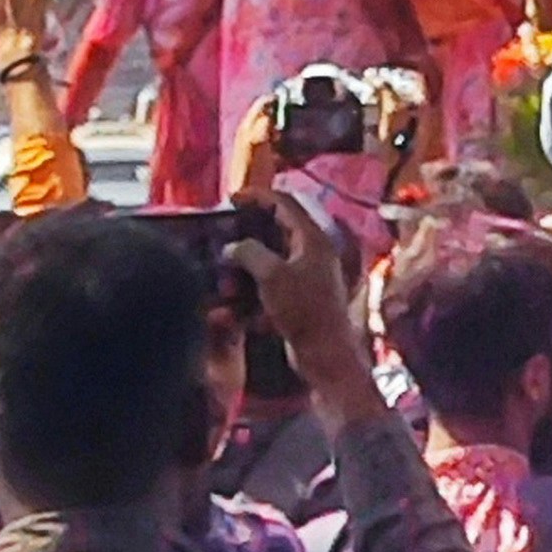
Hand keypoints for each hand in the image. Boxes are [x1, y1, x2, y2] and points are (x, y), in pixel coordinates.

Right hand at [236, 191, 373, 418]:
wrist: (325, 354)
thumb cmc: (303, 309)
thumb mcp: (272, 275)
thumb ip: (249, 252)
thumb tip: (231, 247)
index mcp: (312, 238)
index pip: (284, 202)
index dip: (257, 196)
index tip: (232, 199)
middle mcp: (313, 252)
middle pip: (277, 230)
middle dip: (248, 233)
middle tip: (225, 235)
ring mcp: (309, 276)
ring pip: (272, 259)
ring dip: (247, 265)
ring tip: (225, 274)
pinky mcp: (301, 299)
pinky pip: (272, 284)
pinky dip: (253, 288)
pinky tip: (234, 303)